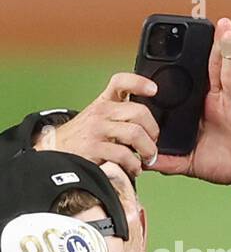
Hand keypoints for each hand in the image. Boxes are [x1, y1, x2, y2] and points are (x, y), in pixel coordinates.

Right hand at [34, 73, 160, 178]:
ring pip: (136, 133)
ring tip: (145, 159)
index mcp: (105, 103)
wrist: (57, 150)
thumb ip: (124, 119)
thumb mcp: (101, 119)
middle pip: (139, 112)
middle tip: (151, 144)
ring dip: (148, 150)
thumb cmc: (85, 137)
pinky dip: (135, 165)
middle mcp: (101, 112)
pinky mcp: (94, 147)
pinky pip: (125, 155)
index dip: (139, 83)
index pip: (120, 83)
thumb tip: (153, 133)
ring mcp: (97, 129)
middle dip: (153, 131)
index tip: (153, 89)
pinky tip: (133, 168)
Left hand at [147, 17, 230, 192]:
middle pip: (213, 66)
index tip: (180, 38)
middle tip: (213, 21)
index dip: (189, 57)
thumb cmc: (222, 165)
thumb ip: (166, 160)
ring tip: (227, 33)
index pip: (193, 76)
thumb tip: (141, 161)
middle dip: (214, 44)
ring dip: (229, 53)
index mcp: (202, 105)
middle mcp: (218, 100)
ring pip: (229, 74)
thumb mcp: (187, 162)